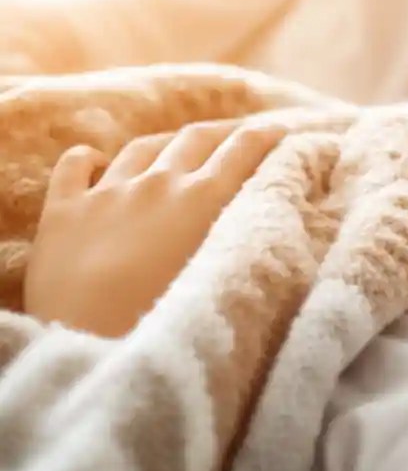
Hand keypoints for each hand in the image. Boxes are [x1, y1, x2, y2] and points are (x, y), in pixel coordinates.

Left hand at [23, 121, 284, 336]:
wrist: (85, 341)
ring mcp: (107, 193)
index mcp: (203, 199)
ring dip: (166, 143)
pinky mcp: (63, 211)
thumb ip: (247, 242)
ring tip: (177, 148)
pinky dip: (89, 158)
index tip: (281, 129)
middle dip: (222, 131)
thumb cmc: (167, 319)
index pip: (242, 149)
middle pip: (196, 138)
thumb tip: (270, 225)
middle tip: (239, 134)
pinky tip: (96, 160)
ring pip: (142, 148)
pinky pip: (74, 166)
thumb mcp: (226, 279)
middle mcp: (158, 183)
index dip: (265, 134)